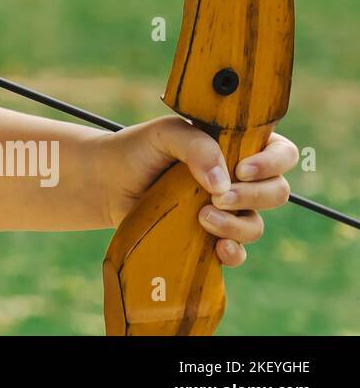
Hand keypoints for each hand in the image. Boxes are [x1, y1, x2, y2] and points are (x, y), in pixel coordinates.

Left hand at [94, 117, 298, 266]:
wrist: (107, 181)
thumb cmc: (138, 150)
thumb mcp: (164, 134)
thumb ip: (196, 146)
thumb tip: (222, 183)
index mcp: (235, 147)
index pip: (280, 153)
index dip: (272, 162)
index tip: (242, 169)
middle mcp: (237, 180)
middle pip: (276, 192)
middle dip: (254, 196)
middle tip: (218, 196)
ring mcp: (226, 210)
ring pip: (256, 225)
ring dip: (237, 225)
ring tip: (202, 217)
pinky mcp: (208, 236)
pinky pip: (237, 252)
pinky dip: (234, 253)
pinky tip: (218, 248)